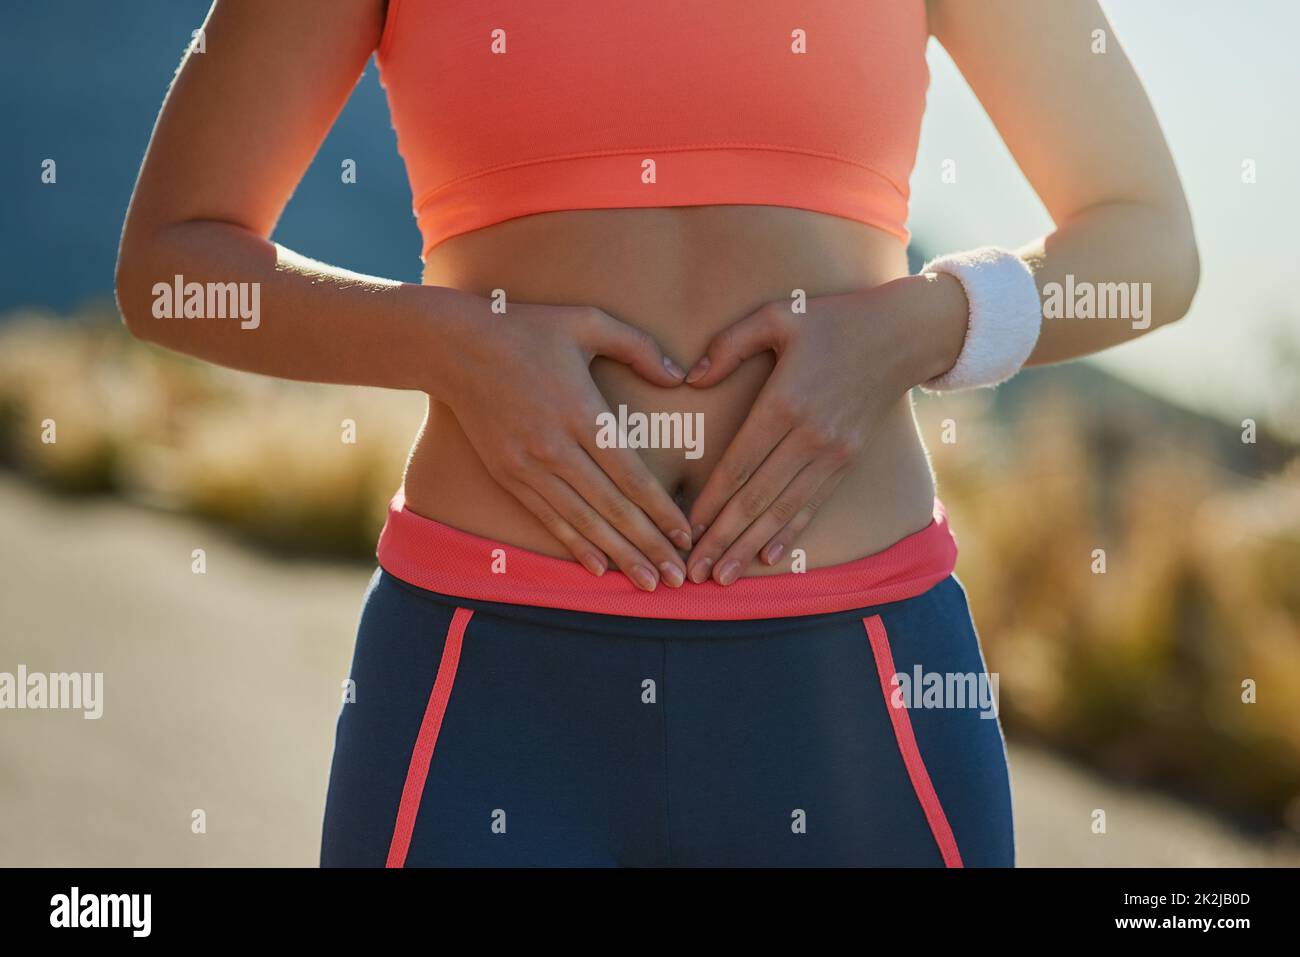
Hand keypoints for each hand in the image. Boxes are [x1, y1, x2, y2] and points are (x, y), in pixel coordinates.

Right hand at [432, 296, 693, 589]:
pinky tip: (599, 568)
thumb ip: (638, 346)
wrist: (454, 347)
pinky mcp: (509, 475)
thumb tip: (680, 376)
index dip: (660, 509)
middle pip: (611, 507)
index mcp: (581, 411)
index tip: (686, 535)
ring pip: (581, 522)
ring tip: (648, 584)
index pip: (630, 473)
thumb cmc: (527, 329)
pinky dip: (575, 546)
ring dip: (618, 556)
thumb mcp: (587, 321)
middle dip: (648, 546)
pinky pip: (548, 518)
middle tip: (677, 579)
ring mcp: (528, 466)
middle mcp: (555, 447)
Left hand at [681, 274, 966, 584]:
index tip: (685, 530)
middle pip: (756, 498)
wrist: (902, 334)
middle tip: (695, 572)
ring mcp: (832, 453)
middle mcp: (809, 435)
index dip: (709, 502)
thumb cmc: (830, 320)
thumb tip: (691, 379)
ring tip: (723, 577)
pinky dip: (789, 534)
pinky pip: (813, 504)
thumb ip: (729, 344)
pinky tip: (768, 558)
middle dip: (722, 539)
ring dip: (750, 547)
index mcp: (785, 402)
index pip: (738, 465)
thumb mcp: (777, 315)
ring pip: (783, 511)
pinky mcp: (848, 461)